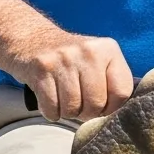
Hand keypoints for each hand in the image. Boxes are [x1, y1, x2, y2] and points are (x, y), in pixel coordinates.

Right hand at [7, 32, 132, 121]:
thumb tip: (119, 115)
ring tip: (65, 102)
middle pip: (97, 103)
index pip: (122, 92)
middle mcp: (88, 51)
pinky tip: (51, 102)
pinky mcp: (41, 69)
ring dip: (68, 113)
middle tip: (80, 106)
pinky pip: (51, 108)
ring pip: (73, 108)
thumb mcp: (97, 60)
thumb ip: (112, 82)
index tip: (102, 107)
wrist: (32, 38)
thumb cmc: (71, 59)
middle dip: (88, 113)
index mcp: (108, 49)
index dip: (112, 108)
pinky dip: (51, 112)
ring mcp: (64, 59)